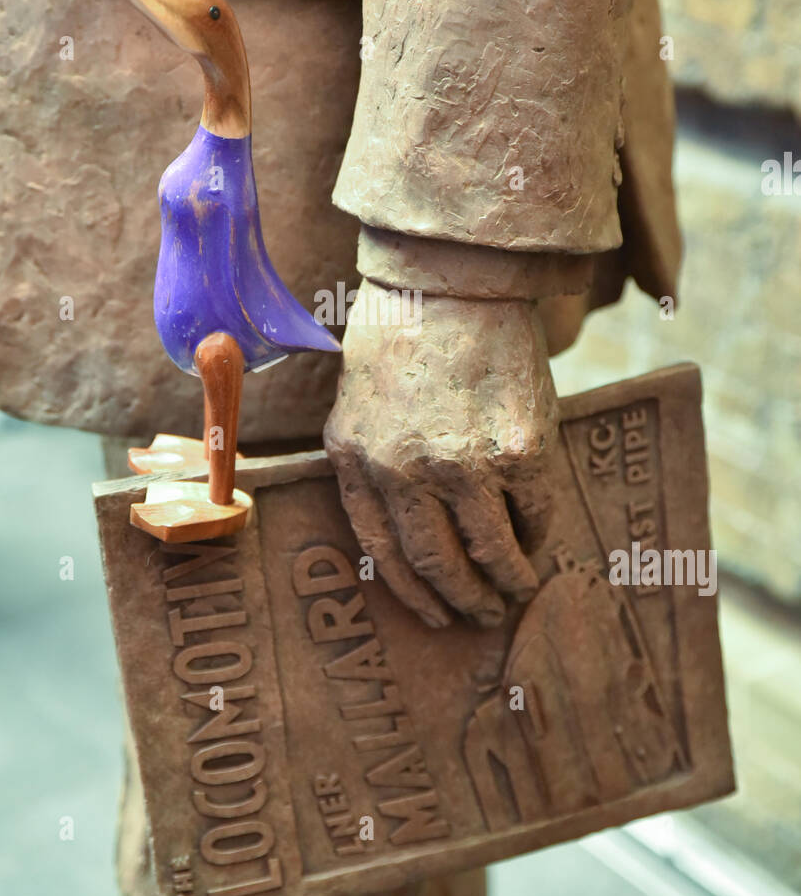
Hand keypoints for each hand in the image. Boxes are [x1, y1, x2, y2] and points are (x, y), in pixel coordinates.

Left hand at [324, 280, 558, 628]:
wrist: (457, 279)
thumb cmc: (405, 334)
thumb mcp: (359, 402)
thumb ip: (372, 462)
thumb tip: (404, 532)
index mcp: (356, 459)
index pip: (382, 553)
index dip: (412, 594)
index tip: (435, 615)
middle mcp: (404, 471)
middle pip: (437, 564)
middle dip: (463, 599)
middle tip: (484, 614)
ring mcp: (463, 463)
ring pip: (491, 550)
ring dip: (508, 580)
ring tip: (520, 588)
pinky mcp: (520, 449)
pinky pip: (535, 511)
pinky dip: (539, 534)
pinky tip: (539, 539)